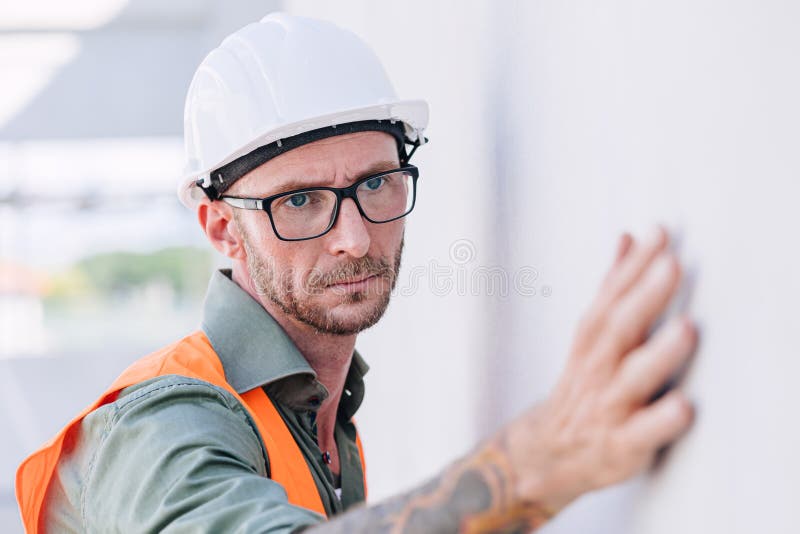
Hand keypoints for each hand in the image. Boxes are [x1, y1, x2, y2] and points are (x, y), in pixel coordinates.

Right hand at [502, 227, 696, 512]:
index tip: (659, 234)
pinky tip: (682, 407)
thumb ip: (613, 285)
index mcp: (593, 339)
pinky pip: (640, 433)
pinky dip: (659, 422)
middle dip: (644, 295)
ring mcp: (609, 405)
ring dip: (659, 353)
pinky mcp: (622, 443)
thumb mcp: (592, 331)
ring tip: (687, 328)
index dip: (633, 265)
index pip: (611, 296)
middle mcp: (598, 367)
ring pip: (632, 377)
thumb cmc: (584, 384)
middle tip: (670, 264)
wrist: (549, 450)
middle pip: (619, 328)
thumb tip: (629, 237)